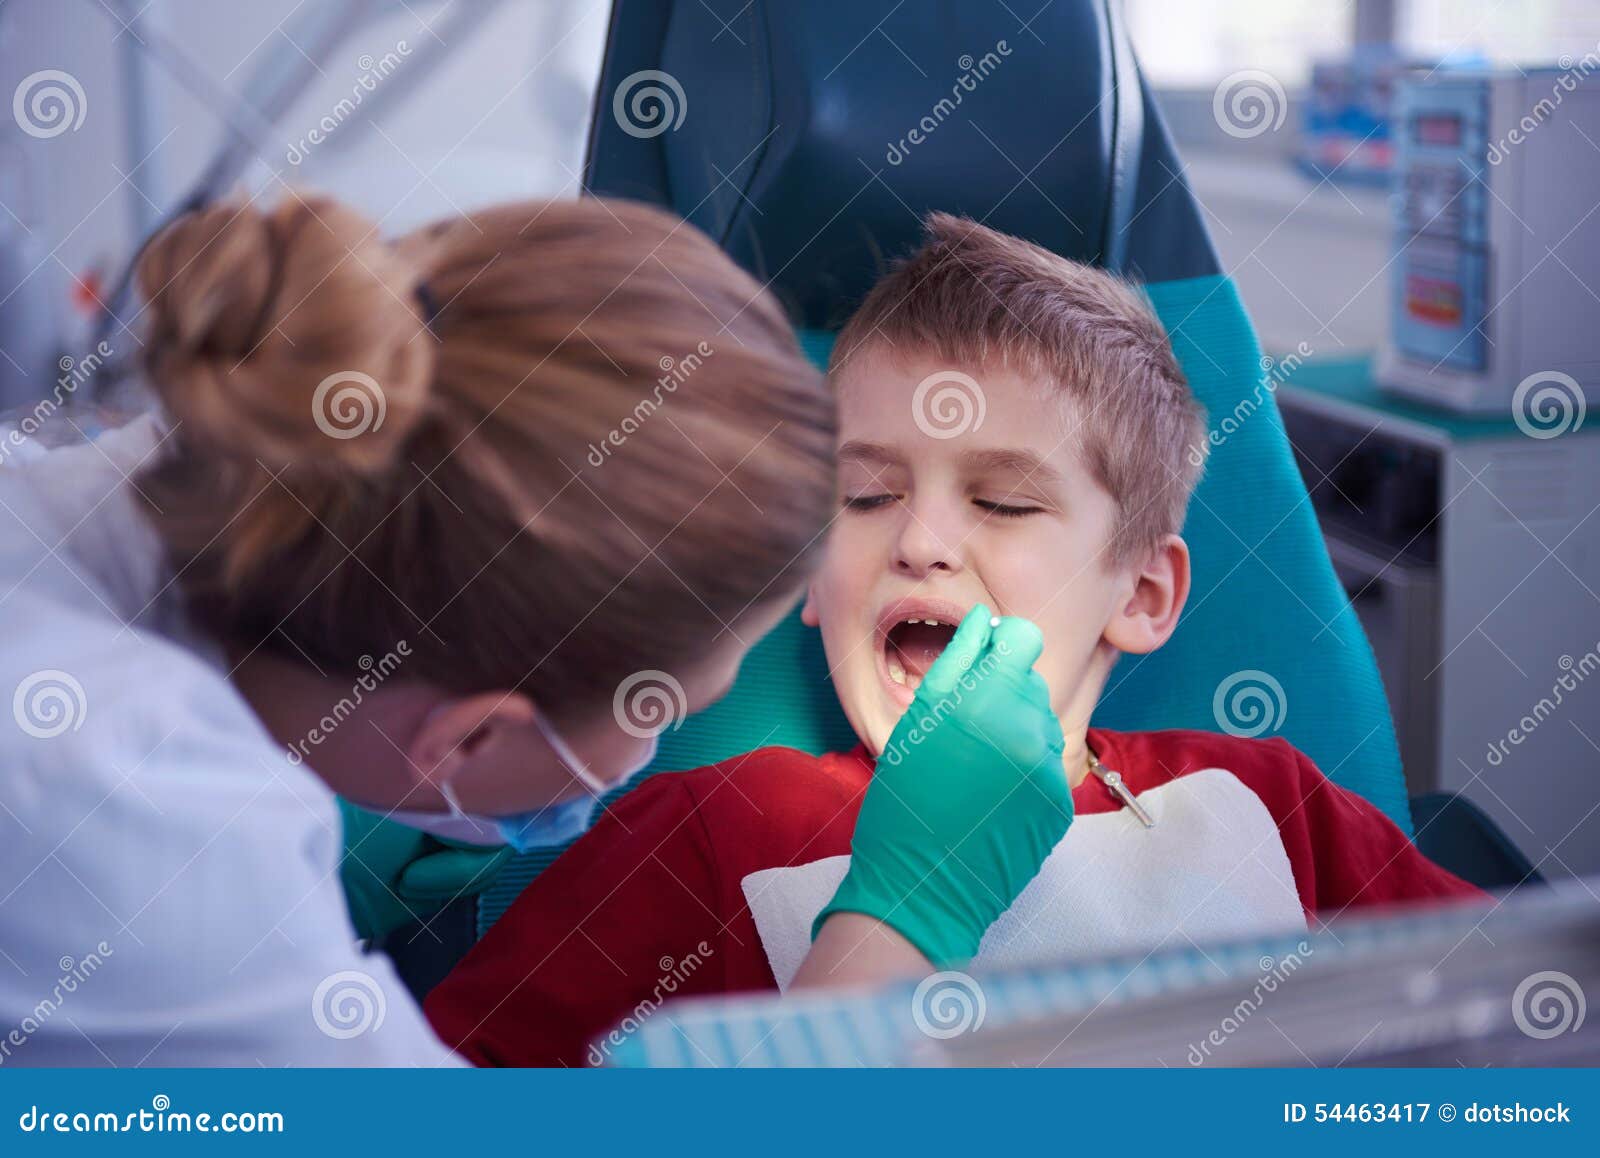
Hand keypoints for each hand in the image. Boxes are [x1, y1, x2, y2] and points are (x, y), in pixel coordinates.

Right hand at [813, 605, 1072, 966]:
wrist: (922, 888)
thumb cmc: (904, 803)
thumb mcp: (917, 722)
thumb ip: (956, 664)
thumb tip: (985, 621)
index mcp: (986, 701)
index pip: (1024, 638)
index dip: (1003, 646)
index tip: (985, 661)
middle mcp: (1027, 729)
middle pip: (1031, 682)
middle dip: (1003, 695)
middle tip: (964, 733)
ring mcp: (1049, 768)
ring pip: (1041, 723)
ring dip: (1015, 733)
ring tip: (975, 770)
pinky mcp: (1060, 802)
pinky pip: (1046, 765)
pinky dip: (1024, 773)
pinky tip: (991, 797)